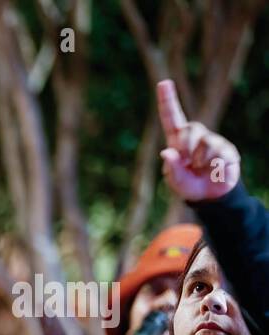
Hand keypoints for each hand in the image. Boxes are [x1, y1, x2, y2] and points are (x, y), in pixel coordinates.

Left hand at [157, 79, 239, 202]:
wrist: (210, 196)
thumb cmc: (188, 186)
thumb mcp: (175, 181)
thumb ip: (171, 168)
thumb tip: (166, 152)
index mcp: (177, 141)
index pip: (171, 118)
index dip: (168, 100)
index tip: (164, 83)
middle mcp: (195, 137)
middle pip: (189, 128)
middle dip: (186, 146)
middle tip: (188, 162)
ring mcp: (212, 141)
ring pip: (205, 140)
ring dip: (200, 158)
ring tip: (200, 168)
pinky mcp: (226, 149)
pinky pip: (218, 151)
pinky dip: (213, 165)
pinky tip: (213, 170)